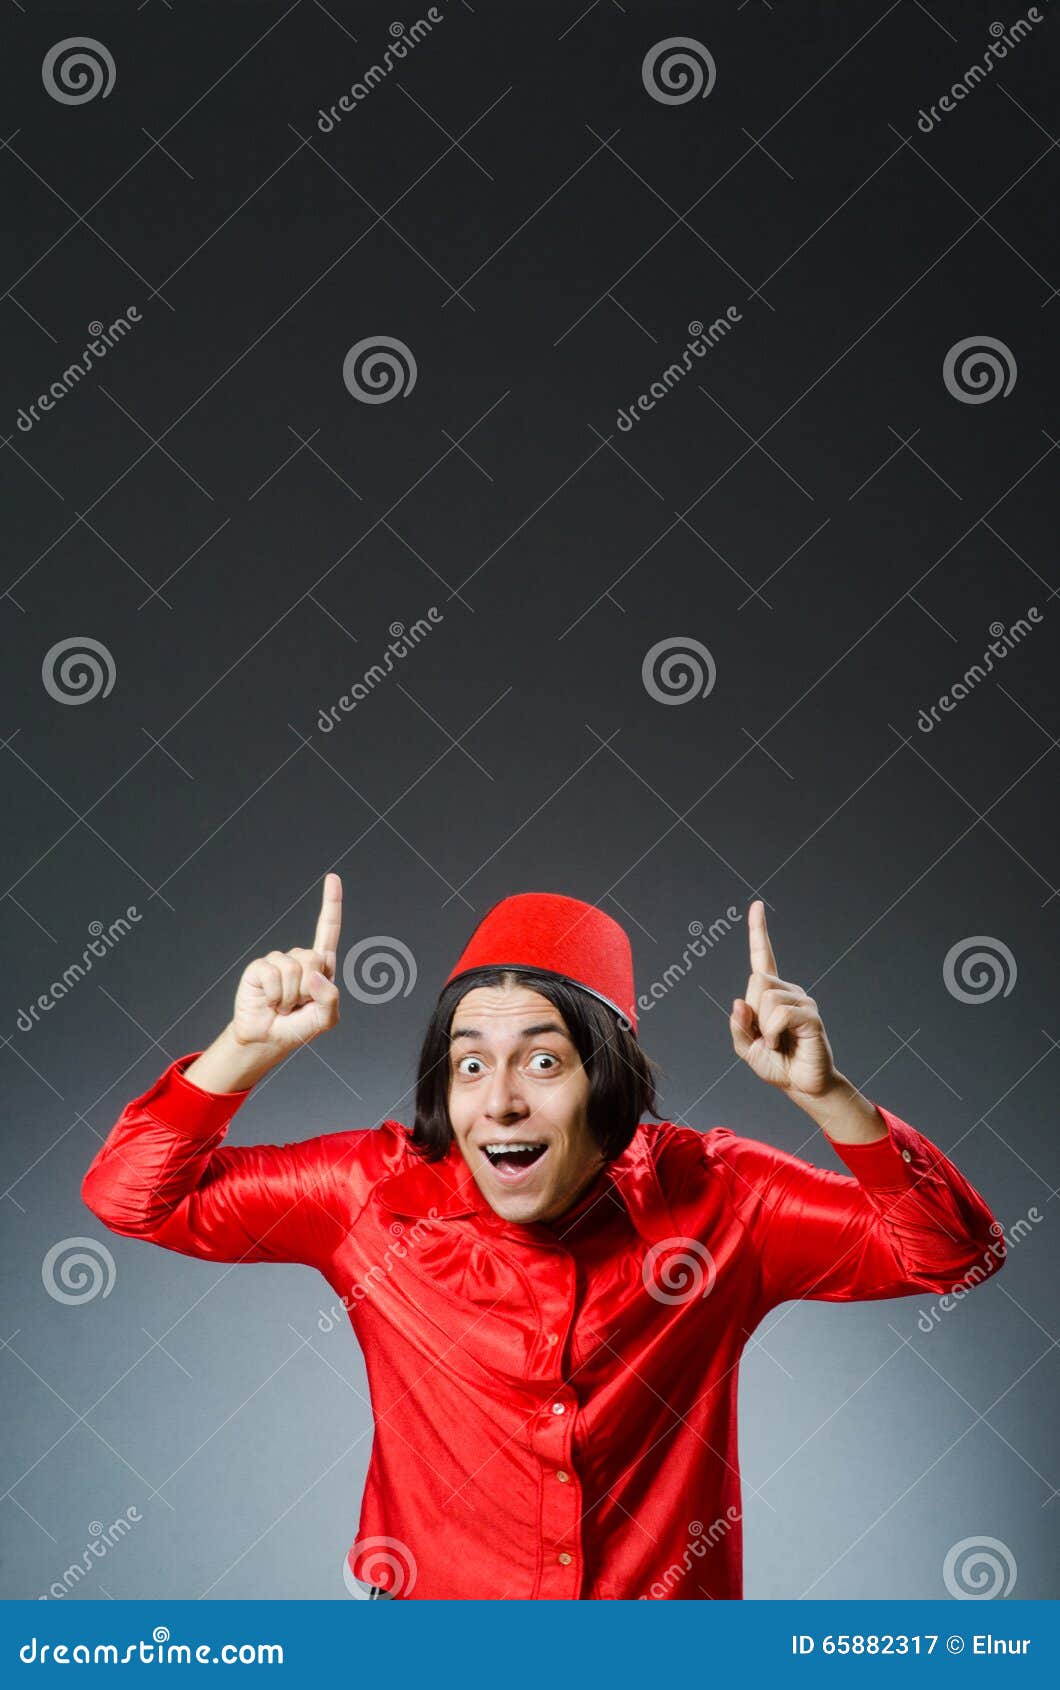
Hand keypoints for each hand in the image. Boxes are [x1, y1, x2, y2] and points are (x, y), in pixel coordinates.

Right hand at [231, 872, 342, 1055]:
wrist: (268, 1039)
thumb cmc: (298, 1027)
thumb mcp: (326, 1019)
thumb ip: (330, 999)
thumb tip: (315, 974)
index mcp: (321, 965)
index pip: (328, 930)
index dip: (331, 904)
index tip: (333, 878)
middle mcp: (299, 959)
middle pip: (315, 958)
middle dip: (309, 987)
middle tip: (298, 1004)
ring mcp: (278, 961)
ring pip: (295, 968)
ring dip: (291, 996)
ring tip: (284, 1005)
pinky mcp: (259, 968)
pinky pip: (274, 974)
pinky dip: (275, 995)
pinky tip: (270, 1001)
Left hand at [730, 900, 837, 1100]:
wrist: (802, 1087)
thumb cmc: (776, 1064)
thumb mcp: (746, 1048)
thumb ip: (738, 1026)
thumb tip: (738, 1002)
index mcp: (771, 993)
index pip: (762, 957)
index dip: (758, 931)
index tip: (756, 906)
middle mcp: (789, 990)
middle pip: (756, 980)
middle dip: (752, 1013)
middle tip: (766, 1037)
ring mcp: (802, 1001)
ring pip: (766, 998)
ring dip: (763, 1028)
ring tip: (776, 1043)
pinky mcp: (811, 1016)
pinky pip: (779, 1014)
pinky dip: (772, 1033)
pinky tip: (781, 1044)